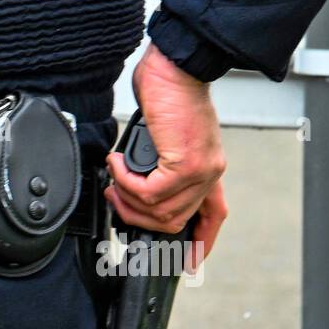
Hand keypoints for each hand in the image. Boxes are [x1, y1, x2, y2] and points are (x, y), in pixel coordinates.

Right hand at [105, 42, 228, 266]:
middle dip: (137, 215)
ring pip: (159, 211)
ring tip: (114, 175)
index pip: (214, 216)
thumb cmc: (169, 89)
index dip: (200, 242)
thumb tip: (136, 178)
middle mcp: (210, 173)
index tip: (188, 262)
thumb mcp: (169, 133)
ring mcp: (201, 171)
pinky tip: (117, 163)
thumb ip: (161, 160)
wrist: (176, 65)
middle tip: (115, 195)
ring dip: (127, 197)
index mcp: (209, 167)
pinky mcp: (185, 163)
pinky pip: (149, 192)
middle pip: (173, 221)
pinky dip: (126, 182)